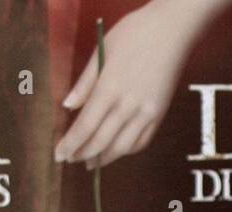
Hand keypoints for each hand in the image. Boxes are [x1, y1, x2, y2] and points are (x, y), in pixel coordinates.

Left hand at [55, 0, 231, 167]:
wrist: (172, 29)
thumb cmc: (134, 33)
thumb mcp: (102, 51)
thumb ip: (85, 82)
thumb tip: (68, 106)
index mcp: (110, 87)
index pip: (85, 126)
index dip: (70, 144)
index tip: (59, 155)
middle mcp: (129, 105)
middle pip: (101, 141)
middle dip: (82, 154)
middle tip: (71, 160)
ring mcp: (146, 112)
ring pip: (122, 147)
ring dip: (104, 158)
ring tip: (91, 162)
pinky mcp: (159, 114)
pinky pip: (141, 141)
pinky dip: (126, 150)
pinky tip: (115, 149)